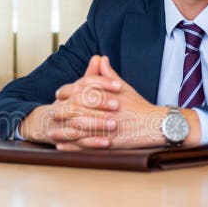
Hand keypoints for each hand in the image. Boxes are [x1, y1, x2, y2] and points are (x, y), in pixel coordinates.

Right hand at [19, 56, 122, 147]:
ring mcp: (62, 123)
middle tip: (117, 105)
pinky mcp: (65, 140)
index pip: (85, 83)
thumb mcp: (78, 89)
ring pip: (79, 122)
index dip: (102, 83)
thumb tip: (100, 57)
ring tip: (115, 125)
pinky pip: (78, 143)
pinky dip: (92, 142)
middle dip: (99, 103)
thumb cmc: (67, 105)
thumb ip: (91, 75)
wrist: (42, 124)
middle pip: (80, 101)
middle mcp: (64, 106)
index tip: (119, 85)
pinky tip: (107, 142)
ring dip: (97, 124)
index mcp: (69, 92)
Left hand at [57, 57, 201, 150]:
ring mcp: (107, 128)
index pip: (83, 91)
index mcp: (107, 97)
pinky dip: (73, 147)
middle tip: (50, 113)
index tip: (58, 94)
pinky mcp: (109, 143)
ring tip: (51, 132)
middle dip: (62, 112)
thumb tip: (100, 58)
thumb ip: (108, 75)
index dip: (68, 92)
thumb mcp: (124, 88)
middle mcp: (105, 111)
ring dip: (64, 131)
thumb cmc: (140, 106)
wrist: (157, 124)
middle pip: (78, 110)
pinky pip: (87, 146)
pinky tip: (62, 147)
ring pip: (80, 129)